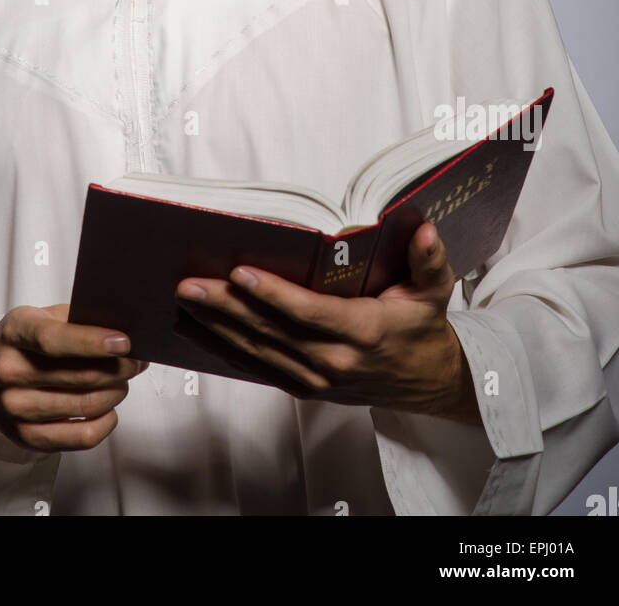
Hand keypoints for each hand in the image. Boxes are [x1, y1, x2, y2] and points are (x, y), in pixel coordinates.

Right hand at [0, 303, 148, 450]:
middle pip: (79, 376)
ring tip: (122, 381)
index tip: (124, 343)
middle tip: (137, 361)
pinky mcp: (27, 437)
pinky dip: (106, 422)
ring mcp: (15, 408)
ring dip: (117, 392)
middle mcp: (10, 371)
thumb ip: (77, 320)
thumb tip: (123, 334)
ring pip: (86, 405)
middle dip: (120, 369)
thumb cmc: (27, 341)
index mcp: (15, 332)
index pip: (54, 339)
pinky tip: (109, 408)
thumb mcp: (43, 316)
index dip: (92, 342)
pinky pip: (82, 437)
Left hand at [175, 223, 481, 423]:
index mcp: (364, 331)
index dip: (274, 295)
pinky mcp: (304, 388)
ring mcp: (316, 380)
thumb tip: (425, 230)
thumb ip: (428, 260)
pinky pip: (259, 368)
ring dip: (217, 326)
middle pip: (272, 331)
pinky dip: (225, 349)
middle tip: (190, 285)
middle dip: (227, 307)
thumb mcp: (434, 291)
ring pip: (258, 351)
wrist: (425, 382)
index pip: (311, 312)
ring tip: (185, 300)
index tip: (240, 273)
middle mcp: (335, 360)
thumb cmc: (422, 327)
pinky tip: (198, 329)